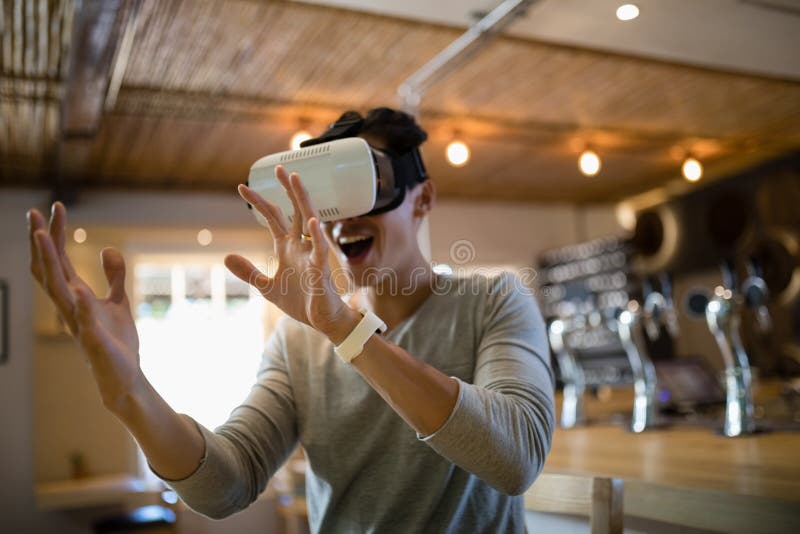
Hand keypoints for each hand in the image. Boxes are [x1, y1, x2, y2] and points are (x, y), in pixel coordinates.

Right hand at [28, 203, 141, 410]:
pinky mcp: (94, 341)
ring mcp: (79, 323)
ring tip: (43, 237)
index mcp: (76, 295)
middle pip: (49, 269)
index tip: (56, 206)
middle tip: (34, 213)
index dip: (57, 233)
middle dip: (42, 242)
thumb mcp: (118, 301)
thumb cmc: (116, 340)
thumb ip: (113, 276)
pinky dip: (82, 307)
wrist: (124, 377)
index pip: (60, 259)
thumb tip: (107, 248)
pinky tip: (81, 292)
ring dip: (50, 264)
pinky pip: (84, 322)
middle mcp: (71, 307)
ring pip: (57, 291)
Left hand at [225, 166, 358, 342]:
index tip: (242, 186)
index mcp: (287, 247)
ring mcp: (312, 254)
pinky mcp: (321, 269)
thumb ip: (248, 271)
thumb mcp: (266, 286)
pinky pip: (320, 249)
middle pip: (295, 210)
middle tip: (279, 168)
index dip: (259, 201)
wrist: (321, 320)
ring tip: (296, 180)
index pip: (273, 217)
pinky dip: (316, 236)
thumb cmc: (300, 301)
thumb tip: (226, 256)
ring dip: (303, 200)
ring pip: (309, 220)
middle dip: (287, 189)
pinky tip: (312, 221)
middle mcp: (300, 245)